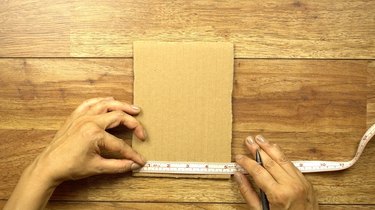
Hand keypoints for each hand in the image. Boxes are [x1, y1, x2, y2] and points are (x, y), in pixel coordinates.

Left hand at [4, 97, 146, 209]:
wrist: (48, 166)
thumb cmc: (69, 167)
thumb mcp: (97, 168)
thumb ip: (118, 166)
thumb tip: (132, 165)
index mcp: (94, 134)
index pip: (120, 144)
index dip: (132, 153)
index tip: (139, 160)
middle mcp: (89, 121)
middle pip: (118, 117)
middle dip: (133, 124)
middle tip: (142, 132)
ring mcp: (82, 116)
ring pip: (106, 104)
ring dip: (122, 106)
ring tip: (134, 109)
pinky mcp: (75, 116)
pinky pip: (90, 103)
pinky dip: (102, 101)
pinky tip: (110, 101)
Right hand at [234, 135, 318, 209]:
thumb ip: (248, 193)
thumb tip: (238, 176)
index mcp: (278, 194)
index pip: (257, 171)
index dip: (246, 162)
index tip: (238, 157)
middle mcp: (290, 185)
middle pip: (270, 161)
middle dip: (257, 149)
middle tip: (248, 140)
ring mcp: (300, 182)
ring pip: (282, 159)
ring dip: (270, 147)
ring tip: (260, 138)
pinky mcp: (305, 181)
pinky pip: (291, 164)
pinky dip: (281, 155)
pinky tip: (274, 149)